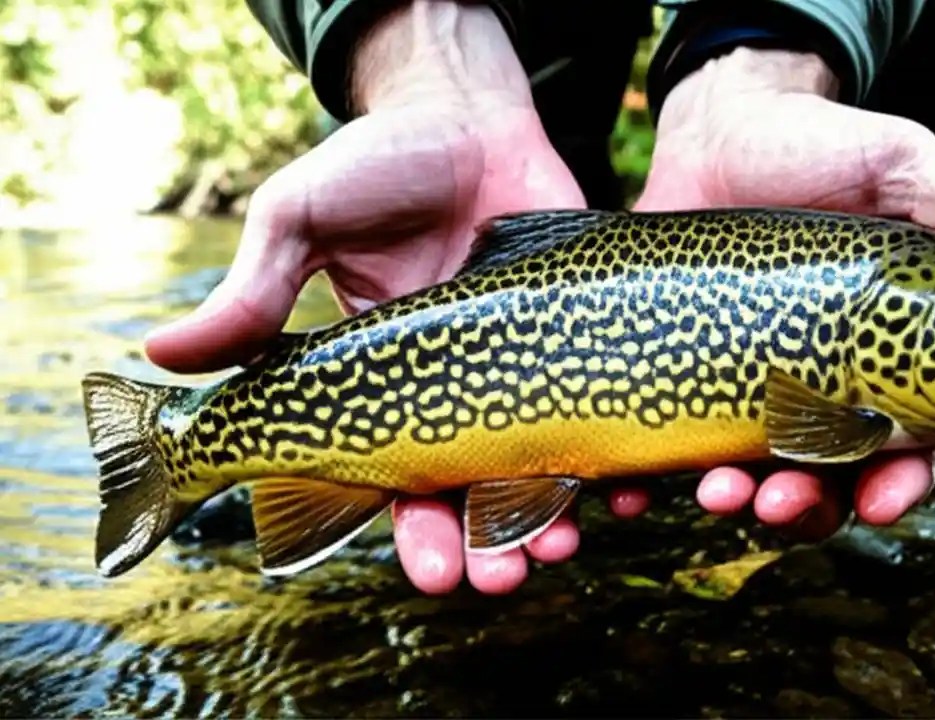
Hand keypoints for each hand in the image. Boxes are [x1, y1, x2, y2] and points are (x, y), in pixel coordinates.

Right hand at [144, 0, 596, 593]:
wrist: (468, 112)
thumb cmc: (375, 164)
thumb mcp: (301, 219)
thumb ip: (254, 291)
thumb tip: (158, 353)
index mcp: (387, 383)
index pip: (398, 481)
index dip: (412, 533)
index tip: (431, 573)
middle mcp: (459, 388)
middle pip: (474, 495)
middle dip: (485, 549)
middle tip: (502, 581)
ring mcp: (524, 367)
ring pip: (542, 467)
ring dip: (549, 518)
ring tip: (562, 547)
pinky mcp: (581, 337)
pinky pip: (602, 409)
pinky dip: (614, 456)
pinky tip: (625, 486)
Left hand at [624, 48, 934, 538]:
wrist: (717, 132)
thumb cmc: (822, 150)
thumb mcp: (900, 169)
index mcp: (893, 358)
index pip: (914, 445)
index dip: (904, 481)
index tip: (884, 497)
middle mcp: (827, 389)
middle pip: (831, 484)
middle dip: (811, 509)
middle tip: (778, 504)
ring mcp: (754, 391)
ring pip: (756, 481)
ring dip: (741, 505)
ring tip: (716, 491)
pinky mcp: (688, 382)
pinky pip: (678, 450)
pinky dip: (661, 481)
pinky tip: (643, 486)